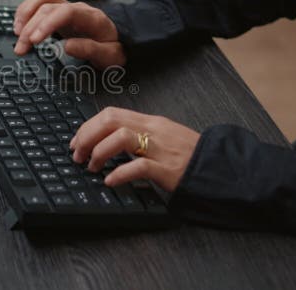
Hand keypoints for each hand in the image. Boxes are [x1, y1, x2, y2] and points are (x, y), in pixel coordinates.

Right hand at [13, 0, 126, 68]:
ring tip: (18, 34)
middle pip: (47, 7)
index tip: (34, 40)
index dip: (47, 23)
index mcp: (91, 17)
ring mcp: (67, 7)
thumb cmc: (114, 47)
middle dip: (30, 27)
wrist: (120, 38)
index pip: (65, 12)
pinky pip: (39, 2)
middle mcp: (77, 8)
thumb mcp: (109, 56)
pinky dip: (26, 12)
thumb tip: (67, 46)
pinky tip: (20, 26)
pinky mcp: (58, 11)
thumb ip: (91, 50)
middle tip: (21, 48)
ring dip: (25, 14)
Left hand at [70, 107, 200, 191]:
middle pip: (111, 120)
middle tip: (78, 155)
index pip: (111, 114)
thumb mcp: (162, 137)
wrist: (219, 167)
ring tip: (92, 167)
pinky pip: (140, 166)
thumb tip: (106, 141)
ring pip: (121, 136)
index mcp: (150, 122)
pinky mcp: (168, 169)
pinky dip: (120, 173)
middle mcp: (153, 130)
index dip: (88, 126)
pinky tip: (110, 181)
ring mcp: (161, 148)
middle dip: (87, 136)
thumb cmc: (188, 155)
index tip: (76, 142)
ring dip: (100, 152)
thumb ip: (138, 134)